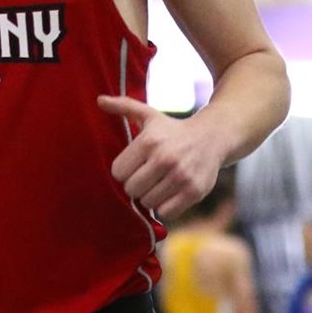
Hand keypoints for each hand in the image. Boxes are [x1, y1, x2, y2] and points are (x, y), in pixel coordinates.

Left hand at [97, 96, 223, 220]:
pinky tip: (170, 193)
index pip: (118, 172)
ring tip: (159, 183)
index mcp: (149, 141)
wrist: (212, 137)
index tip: (134, 165)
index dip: (124, 171)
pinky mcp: (194, 192)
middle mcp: (165, 158)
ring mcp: (181, 176)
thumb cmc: (172, 129)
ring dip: (150, 196)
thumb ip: (123, 107)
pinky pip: (166, 212)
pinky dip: (165, 206)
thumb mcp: (149, 115)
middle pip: (131, 189)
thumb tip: (99, 100)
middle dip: (136, 185)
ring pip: (147, 202)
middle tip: (147, 176)